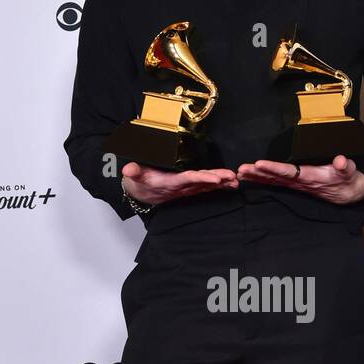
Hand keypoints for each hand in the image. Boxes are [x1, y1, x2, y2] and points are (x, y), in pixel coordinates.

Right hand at [121, 161, 238, 205]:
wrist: (143, 193)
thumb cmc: (141, 181)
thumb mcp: (135, 176)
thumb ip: (134, 172)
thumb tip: (128, 169)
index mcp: (170, 183)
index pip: (188, 179)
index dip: (202, 179)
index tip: (215, 178)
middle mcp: (182, 187)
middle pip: (202, 183)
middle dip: (217, 180)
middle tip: (231, 177)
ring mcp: (187, 188)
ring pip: (207, 185)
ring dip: (222, 183)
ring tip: (236, 180)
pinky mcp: (191, 188)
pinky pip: (207, 186)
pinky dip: (220, 184)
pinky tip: (232, 182)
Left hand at [236, 154, 363, 204]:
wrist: (349, 193)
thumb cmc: (347, 180)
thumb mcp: (349, 172)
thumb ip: (345, 166)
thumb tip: (341, 161)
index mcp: (310, 177)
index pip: (289, 171)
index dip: (274, 168)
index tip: (259, 164)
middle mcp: (300, 182)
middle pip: (275, 178)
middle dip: (257, 174)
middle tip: (241, 170)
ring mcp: (296, 185)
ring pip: (272, 181)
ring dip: (256, 177)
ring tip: (240, 173)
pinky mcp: (295, 184)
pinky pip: (275, 182)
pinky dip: (262, 179)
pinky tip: (250, 177)